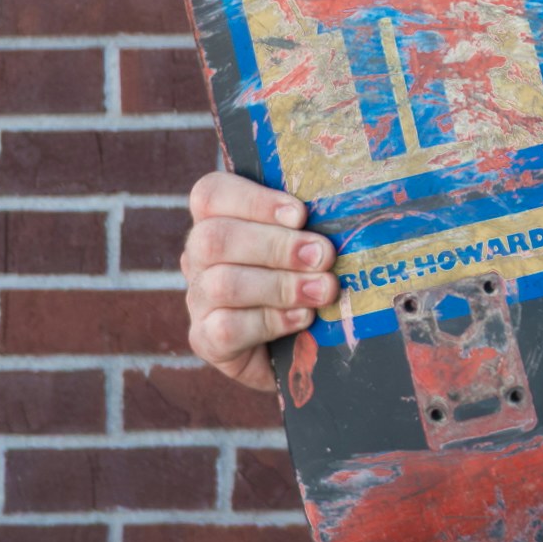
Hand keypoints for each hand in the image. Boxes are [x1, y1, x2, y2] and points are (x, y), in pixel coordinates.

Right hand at [182, 170, 331, 393]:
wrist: (299, 347)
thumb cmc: (309, 277)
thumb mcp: (310, 244)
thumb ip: (313, 223)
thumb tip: (344, 210)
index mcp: (218, 220)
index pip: (211, 194)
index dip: (254, 200)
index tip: (300, 214)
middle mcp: (198, 257)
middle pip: (214, 238)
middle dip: (276, 246)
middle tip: (324, 256)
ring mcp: (198, 299)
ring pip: (222, 284)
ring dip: (281, 286)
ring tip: (323, 290)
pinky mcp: (205, 340)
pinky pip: (226, 328)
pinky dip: (271, 321)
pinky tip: (303, 318)